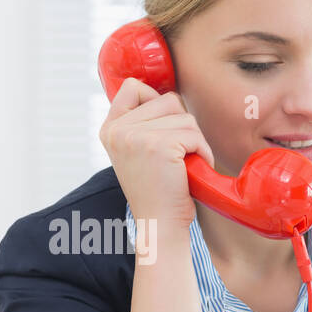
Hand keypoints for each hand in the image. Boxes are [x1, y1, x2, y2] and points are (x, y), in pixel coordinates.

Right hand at [97, 77, 214, 227]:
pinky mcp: (158, 145)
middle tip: (175, 157)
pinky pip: (194, 133)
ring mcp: (135, 136)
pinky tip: (190, 171)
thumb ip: (142, 122)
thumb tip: (167, 95)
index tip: (162, 130)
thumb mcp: (137, 150)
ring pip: (184, 116)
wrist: (160, 224)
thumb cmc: (157, 190)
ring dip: (194, 141)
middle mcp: (117, 130)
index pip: (132, 87)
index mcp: (109, 129)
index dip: (156, 101)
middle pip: (167, 99)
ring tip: (182, 165)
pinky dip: (202, 152)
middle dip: (181, 126)